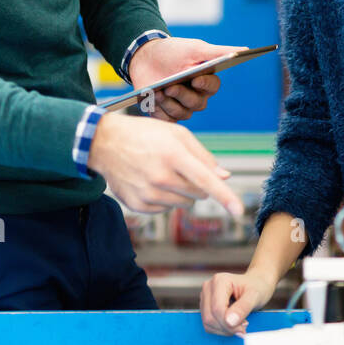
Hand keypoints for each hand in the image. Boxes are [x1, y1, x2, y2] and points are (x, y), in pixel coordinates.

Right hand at [88, 112, 243, 216]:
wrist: (105, 143)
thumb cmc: (145, 135)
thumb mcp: (176, 134)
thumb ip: (203, 156)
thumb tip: (225, 176)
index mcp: (173, 155)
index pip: (205, 180)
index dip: (225, 196)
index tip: (239, 210)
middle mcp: (160, 177)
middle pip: (199, 194)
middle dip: (198, 184)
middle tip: (181, 167)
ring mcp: (147, 194)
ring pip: (184, 204)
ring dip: (182, 192)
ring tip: (162, 172)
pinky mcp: (138, 205)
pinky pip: (166, 210)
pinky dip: (165, 198)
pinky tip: (151, 181)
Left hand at [127, 37, 245, 122]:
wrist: (143, 57)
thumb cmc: (172, 52)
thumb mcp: (194, 49)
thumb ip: (218, 52)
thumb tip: (245, 49)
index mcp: (205, 80)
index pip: (213, 87)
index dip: (205, 85)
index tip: (195, 79)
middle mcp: (195, 96)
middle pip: (197, 104)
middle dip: (182, 95)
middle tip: (169, 86)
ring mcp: (180, 106)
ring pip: (182, 114)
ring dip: (169, 102)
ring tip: (157, 91)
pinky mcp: (165, 113)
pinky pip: (167, 119)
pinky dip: (159, 110)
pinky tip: (152, 99)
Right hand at [200, 269, 275, 336]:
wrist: (256, 285)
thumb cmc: (256, 287)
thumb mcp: (255, 296)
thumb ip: (243, 308)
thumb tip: (229, 321)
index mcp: (219, 281)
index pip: (217, 309)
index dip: (229, 324)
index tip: (243, 327)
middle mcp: (209, 287)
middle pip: (210, 317)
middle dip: (227, 328)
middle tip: (243, 327)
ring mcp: (205, 296)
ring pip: (207, 323)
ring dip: (224, 330)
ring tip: (239, 324)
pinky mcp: (205, 306)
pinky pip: (208, 324)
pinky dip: (221, 329)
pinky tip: (232, 323)